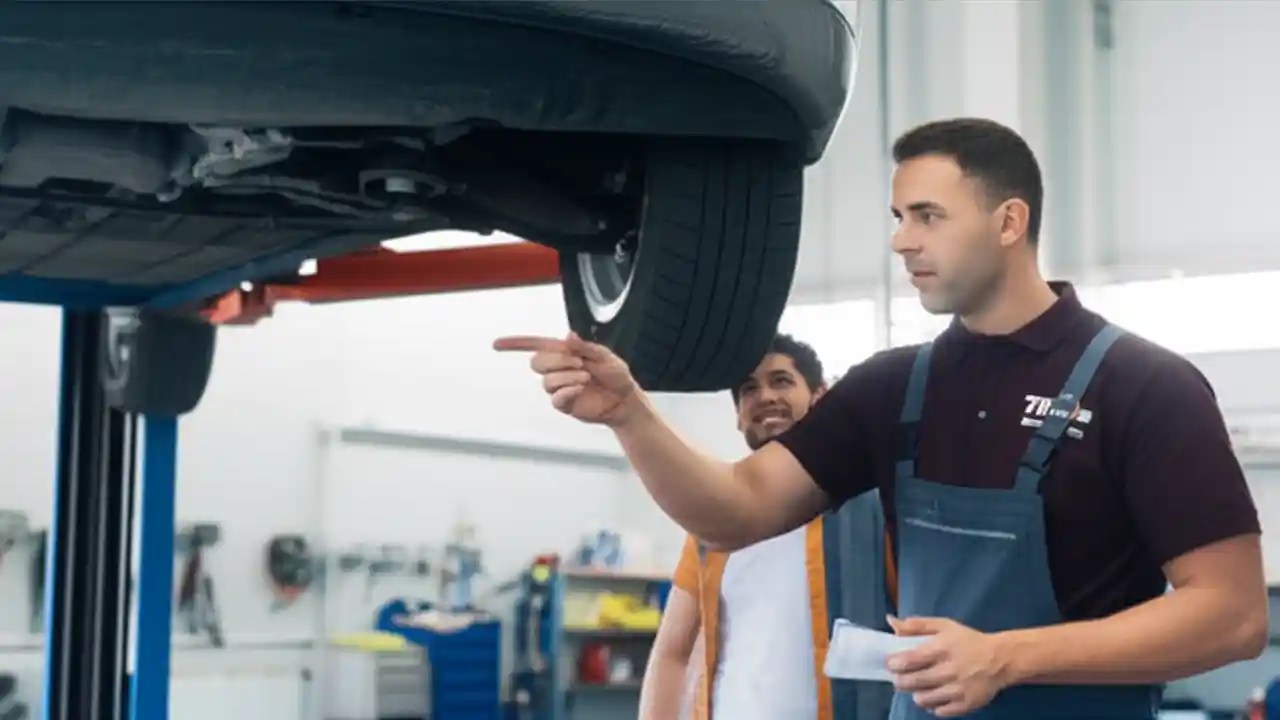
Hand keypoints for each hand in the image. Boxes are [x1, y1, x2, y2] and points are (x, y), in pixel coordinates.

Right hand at [494, 332, 643, 425]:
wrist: (625, 399)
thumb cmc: (616, 375)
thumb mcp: (605, 356)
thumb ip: (584, 347)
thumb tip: (568, 336)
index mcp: (566, 352)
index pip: (535, 345)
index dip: (515, 344)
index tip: (496, 344)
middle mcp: (559, 369)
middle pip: (536, 361)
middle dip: (556, 360)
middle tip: (579, 363)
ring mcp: (560, 387)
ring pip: (547, 380)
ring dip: (567, 376)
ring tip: (586, 377)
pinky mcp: (565, 403)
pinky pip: (555, 397)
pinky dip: (567, 390)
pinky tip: (580, 388)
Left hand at [886, 616, 1011, 717]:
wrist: (1000, 659)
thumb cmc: (967, 641)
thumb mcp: (944, 626)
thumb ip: (916, 625)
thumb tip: (891, 622)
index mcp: (943, 648)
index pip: (910, 660)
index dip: (894, 664)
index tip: (890, 663)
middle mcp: (950, 670)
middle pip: (914, 682)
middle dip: (900, 681)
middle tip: (899, 678)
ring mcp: (958, 690)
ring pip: (924, 699)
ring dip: (916, 694)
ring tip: (918, 687)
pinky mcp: (966, 705)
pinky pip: (939, 711)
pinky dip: (933, 705)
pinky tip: (935, 695)